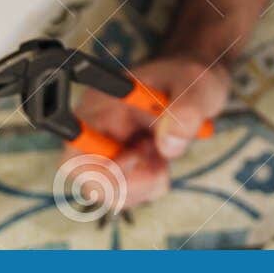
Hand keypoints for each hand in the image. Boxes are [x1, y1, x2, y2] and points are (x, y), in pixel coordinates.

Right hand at [61, 56, 231, 209]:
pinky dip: (146, 186)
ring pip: (108, 192)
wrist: (194, 86)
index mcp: (103, 103)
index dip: (103, 169)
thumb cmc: (190, 80)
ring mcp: (102, 148)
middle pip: (89, 180)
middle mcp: (93, 128)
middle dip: (131, 184)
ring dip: (143, 184)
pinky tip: (161, 163)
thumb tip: (169, 145)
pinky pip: (123, 192)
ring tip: (165, 156)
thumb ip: (186, 111)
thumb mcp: (197, 87)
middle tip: (161, 167)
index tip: (139, 158)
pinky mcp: (115, 163)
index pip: (76, 150)